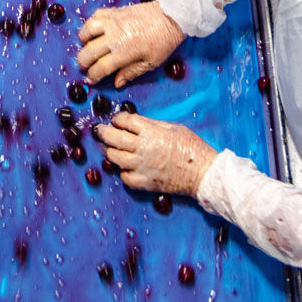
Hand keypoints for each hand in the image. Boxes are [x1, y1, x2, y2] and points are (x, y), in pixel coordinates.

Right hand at [77, 1, 184, 87]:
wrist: (171, 15)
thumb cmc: (164, 39)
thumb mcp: (151, 62)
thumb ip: (131, 72)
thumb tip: (117, 82)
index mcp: (124, 51)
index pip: (101, 67)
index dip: (93, 75)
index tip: (90, 79)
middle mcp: (115, 36)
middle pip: (90, 51)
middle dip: (83, 61)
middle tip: (84, 66)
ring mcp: (113, 21)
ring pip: (88, 29)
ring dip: (83, 39)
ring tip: (84, 45)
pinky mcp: (115, 11)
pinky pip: (97, 15)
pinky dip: (91, 22)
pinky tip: (93, 29)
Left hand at [96, 113, 218, 196]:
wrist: (203, 173)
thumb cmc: (192, 147)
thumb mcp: (174, 127)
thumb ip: (153, 124)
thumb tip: (137, 122)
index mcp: (151, 132)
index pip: (125, 121)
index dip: (117, 118)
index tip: (115, 119)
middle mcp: (143, 148)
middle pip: (114, 138)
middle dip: (103, 132)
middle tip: (98, 130)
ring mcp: (142, 167)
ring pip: (115, 158)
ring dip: (108, 151)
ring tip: (107, 147)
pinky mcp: (144, 182)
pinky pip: (125, 176)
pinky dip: (122, 171)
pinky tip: (123, 166)